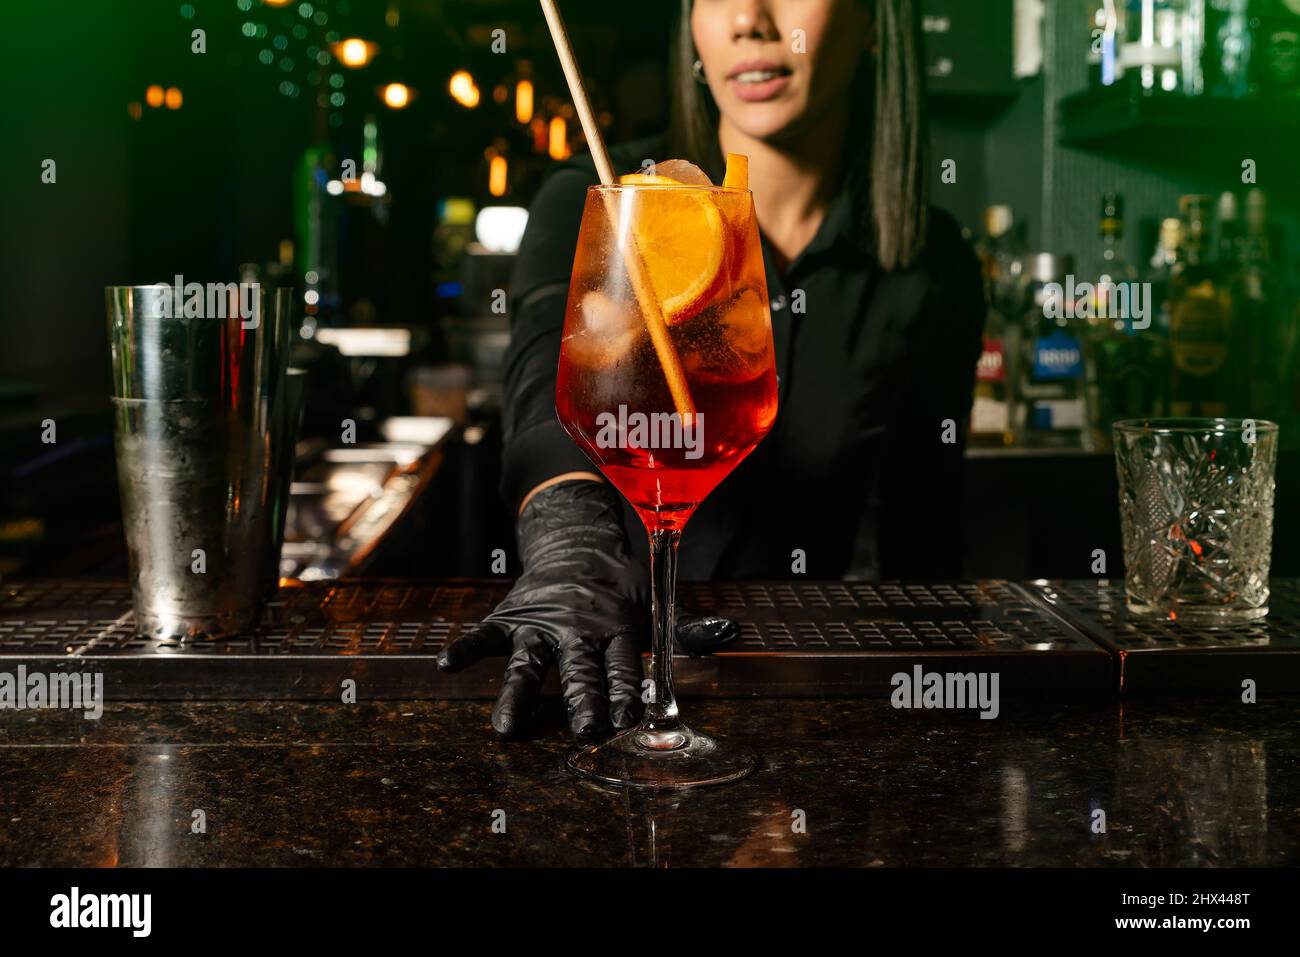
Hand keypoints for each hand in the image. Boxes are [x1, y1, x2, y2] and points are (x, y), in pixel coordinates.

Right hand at [436, 480, 739, 739]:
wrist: (576, 542)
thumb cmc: (618, 587)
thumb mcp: (653, 604)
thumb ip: (684, 629)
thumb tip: (731, 633)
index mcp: (616, 629)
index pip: (624, 665)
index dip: (627, 690)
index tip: (627, 719)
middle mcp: (578, 629)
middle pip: (581, 670)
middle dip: (583, 702)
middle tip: (583, 732)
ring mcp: (542, 623)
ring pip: (531, 663)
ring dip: (520, 695)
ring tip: (507, 728)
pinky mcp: (511, 617)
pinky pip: (485, 635)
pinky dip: (466, 648)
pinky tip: (448, 665)